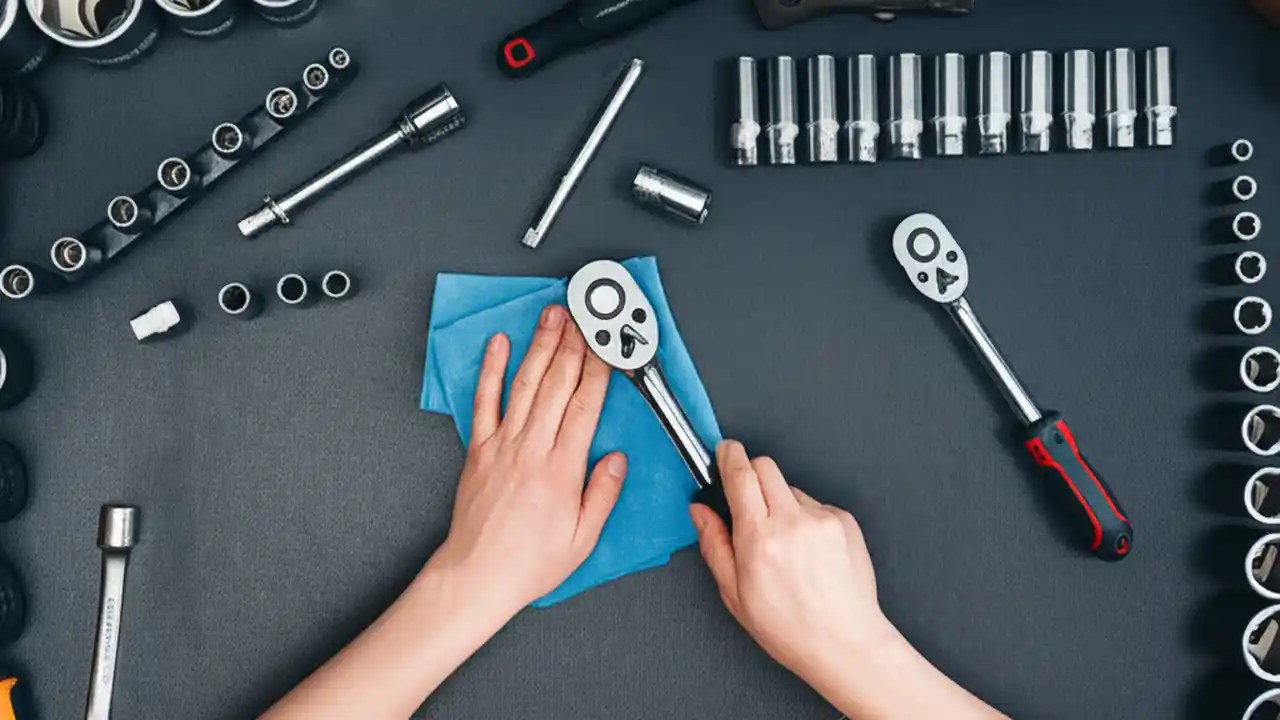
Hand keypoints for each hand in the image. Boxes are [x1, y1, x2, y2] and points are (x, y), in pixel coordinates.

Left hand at [430, 304, 625, 614]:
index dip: (598, 369)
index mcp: (562, 469)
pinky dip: (491, 370)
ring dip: (540, 346)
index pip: (586, 405)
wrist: (478, 575)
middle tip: (583, 315)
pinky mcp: (479, 449)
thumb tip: (617, 460)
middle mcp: (532, 449)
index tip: (606, 344)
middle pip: (558, 384)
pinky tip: (499, 345)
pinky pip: (485, 401)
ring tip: (552, 317)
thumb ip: (603, 494)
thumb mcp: (583, 538)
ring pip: (526, 384)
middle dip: (573, 344)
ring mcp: (502, 445)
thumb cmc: (527, 562)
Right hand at [690, 440, 890, 686]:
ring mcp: (822, 519)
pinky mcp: (844, 521)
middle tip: (748, 500)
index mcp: (759, 540)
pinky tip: (808, 551)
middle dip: (751, 473)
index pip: (741, 475)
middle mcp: (792, 522)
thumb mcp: (735, 594)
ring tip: (785, 545)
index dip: (729, 456)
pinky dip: (806, 518)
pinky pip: (815, 504)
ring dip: (780, 503)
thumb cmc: (790, 627)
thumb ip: (714, 545)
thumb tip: (699, 512)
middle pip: (766, 466)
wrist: (845, 642)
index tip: (725, 451)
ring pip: (790, 487)